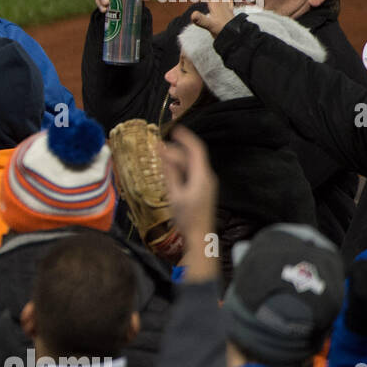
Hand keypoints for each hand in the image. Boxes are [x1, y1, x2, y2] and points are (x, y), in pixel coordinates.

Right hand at [157, 126, 217, 279]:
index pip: (196, 149)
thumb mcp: (175, 194)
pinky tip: (170, 172)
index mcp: (202, 176)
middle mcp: (207, 177)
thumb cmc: (187, 218)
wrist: (200, 237)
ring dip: (178, 159)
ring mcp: (206, 184)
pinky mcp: (203, 190)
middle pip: (193, 156)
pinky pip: (192, 173)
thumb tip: (163, 153)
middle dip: (177, 149)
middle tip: (159, 147)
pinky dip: (181, 168)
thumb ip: (170, 172)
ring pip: (192, 164)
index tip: (174, 129)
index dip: (186, 137)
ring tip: (161, 157)